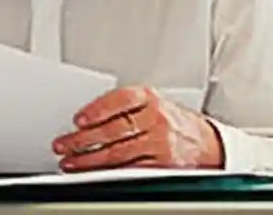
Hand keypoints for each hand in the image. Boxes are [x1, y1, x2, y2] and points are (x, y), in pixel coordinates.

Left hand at [52, 86, 223, 171]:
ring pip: (118, 152)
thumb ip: (125, 108)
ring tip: (70, 162)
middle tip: (63, 145)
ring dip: (89, 159)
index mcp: (152, 99)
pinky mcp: (163, 166)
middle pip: (114, 129)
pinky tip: (93, 173)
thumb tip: (87, 121)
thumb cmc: (175, 122)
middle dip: (83, 139)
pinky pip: (130, 170)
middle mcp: (157, 120)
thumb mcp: (154, 104)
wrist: (209, 143)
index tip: (77, 120)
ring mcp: (160, 144)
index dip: (96, 110)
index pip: (120, 100)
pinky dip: (108, 173)